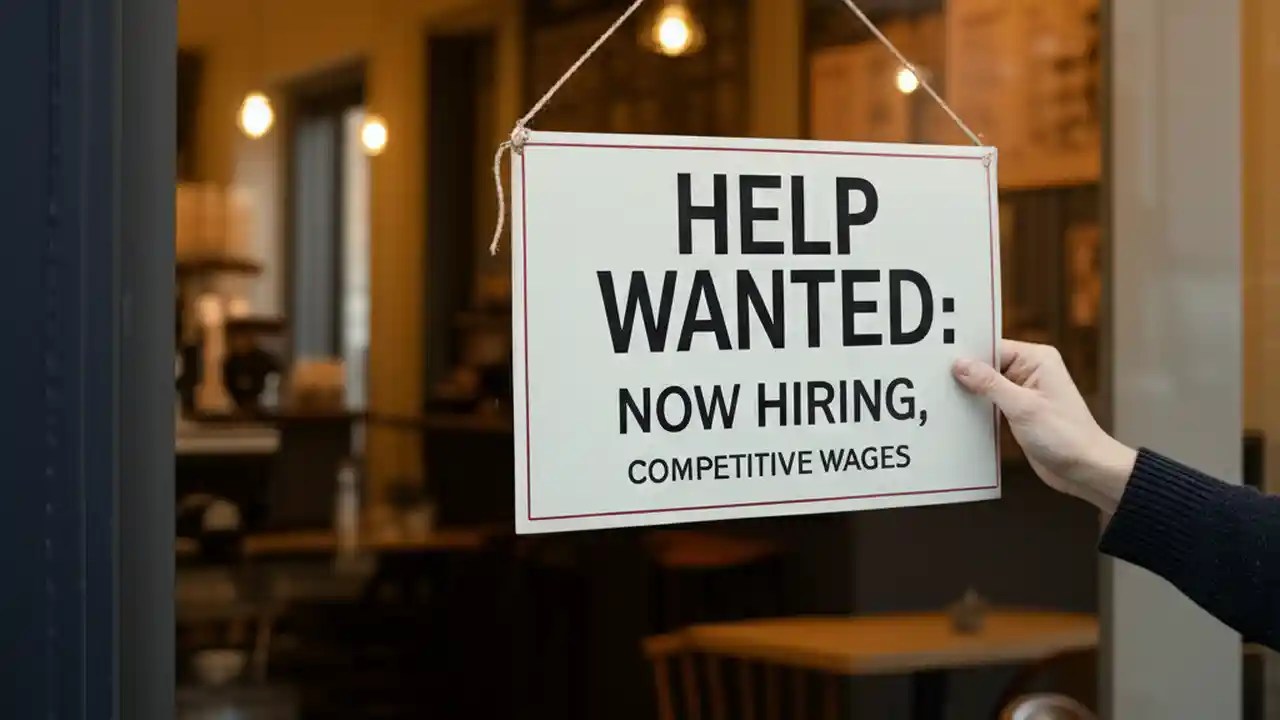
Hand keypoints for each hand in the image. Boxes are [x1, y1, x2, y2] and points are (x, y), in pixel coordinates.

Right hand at [952, 340, 1135, 512]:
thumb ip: (989, 384)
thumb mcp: (1023, 407)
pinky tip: (958, 414)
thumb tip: (960, 364)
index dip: (967, 355)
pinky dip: (977, 408)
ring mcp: (1024, 392)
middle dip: (965, 375)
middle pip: (987, 365)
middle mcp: (1031, 371)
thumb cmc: (1065, 436)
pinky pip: (991, 403)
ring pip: (986, 386)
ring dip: (970, 394)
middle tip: (934, 381)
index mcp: (1037, 359)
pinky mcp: (1019, 411)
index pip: (993, 347)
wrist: (1086, 469)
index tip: (938, 362)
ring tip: (943, 398)